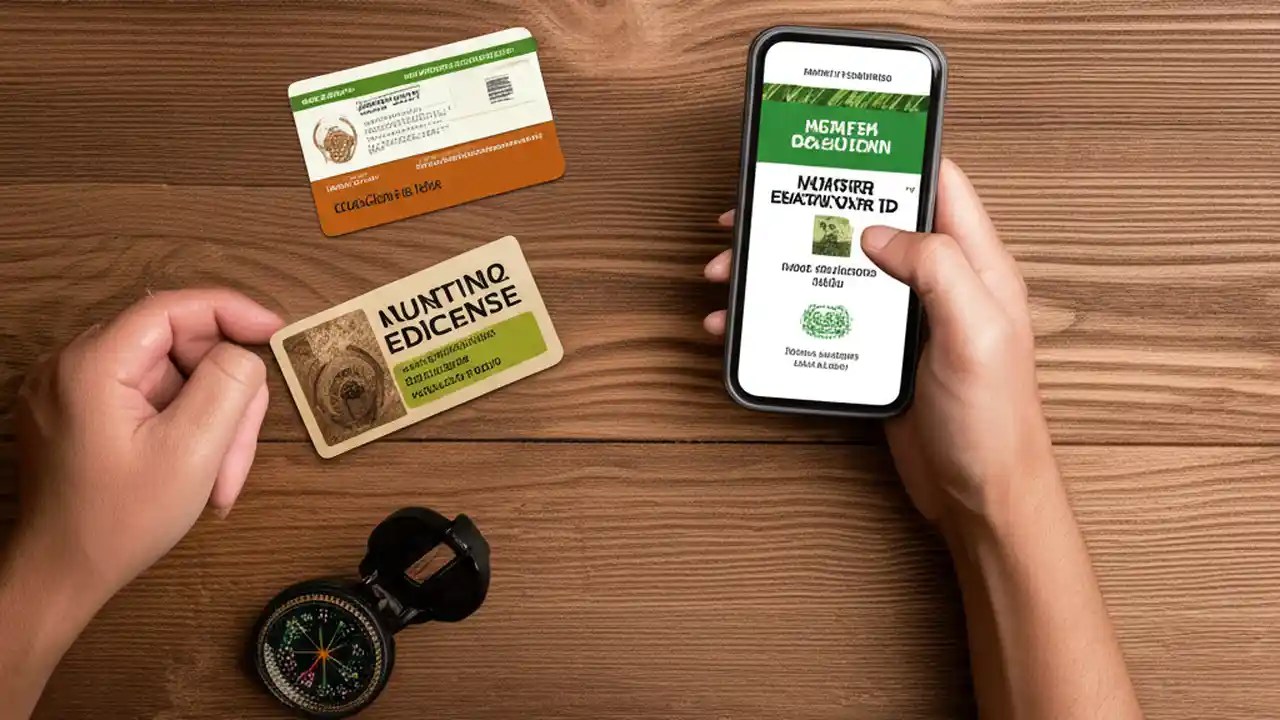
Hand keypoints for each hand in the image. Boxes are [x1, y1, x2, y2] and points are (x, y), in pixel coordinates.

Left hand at [10, 289, 283, 609]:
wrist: (60, 577)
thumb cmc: (121, 521)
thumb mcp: (192, 452)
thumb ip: (228, 385)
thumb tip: (243, 353)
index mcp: (94, 364)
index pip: (172, 307)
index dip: (232, 311)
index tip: (277, 332)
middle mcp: (73, 365)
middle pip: (176, 347)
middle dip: (222, 394)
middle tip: (240, 450)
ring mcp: (71, 390)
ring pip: (169, 378)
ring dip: (207, 422)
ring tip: (218, 478)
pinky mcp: (77, 413)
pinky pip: (147, 399)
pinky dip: (182, 427)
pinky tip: (196, 471)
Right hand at [704, 159, 1055, 527]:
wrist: (979, 496)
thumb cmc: (994, 423)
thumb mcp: (977, 334)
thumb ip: (938, 269)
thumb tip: (879, 230)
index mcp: (974, 264)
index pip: (938, 181)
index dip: (892, 152)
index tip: (836, 140)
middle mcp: (937, 282)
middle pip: (868, 221)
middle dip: (808, 210)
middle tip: (753, 212)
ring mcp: (903, 318)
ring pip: (834, 268)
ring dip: (781, 263)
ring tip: (729, 270)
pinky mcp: (875, 353)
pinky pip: (824, 315)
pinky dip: (781, 311)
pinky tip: (744, 321)